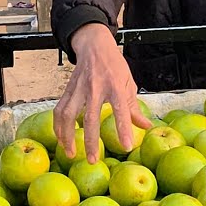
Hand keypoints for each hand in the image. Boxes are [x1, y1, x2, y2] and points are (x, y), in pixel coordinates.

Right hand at [54, 24, 150, 163]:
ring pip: (68, 115)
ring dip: (67, 136)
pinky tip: (61, 139)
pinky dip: (58, 126)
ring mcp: (79, 88)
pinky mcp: (67, 90)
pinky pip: (59, 110)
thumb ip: (134, 107)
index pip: (121, 109)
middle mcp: (95, 87)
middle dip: (90, 141)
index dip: (124, 128)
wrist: (94, 46)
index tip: (127, 146)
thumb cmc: (115, 66)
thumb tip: (147, 127)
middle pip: (90, 117)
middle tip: (93, 160)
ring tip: (70, 153)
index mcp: (115, 85)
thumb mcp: (129, 83)